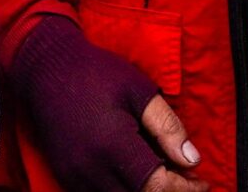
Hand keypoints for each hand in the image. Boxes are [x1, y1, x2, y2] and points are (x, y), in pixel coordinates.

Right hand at [5, 16, 205, 191]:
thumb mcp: (140, 91)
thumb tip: (193, 160)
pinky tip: (135, 170)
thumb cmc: (95, 73)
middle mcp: (91, 170)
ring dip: (145, 191)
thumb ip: (168, 128)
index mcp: (113, 147)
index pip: (158, 188)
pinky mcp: (66, 176)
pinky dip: (123, 187)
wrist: (45, 67)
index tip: (201, 180)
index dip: (185, 189)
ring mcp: (75, 177)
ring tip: (163, 171)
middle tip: (187, 178)